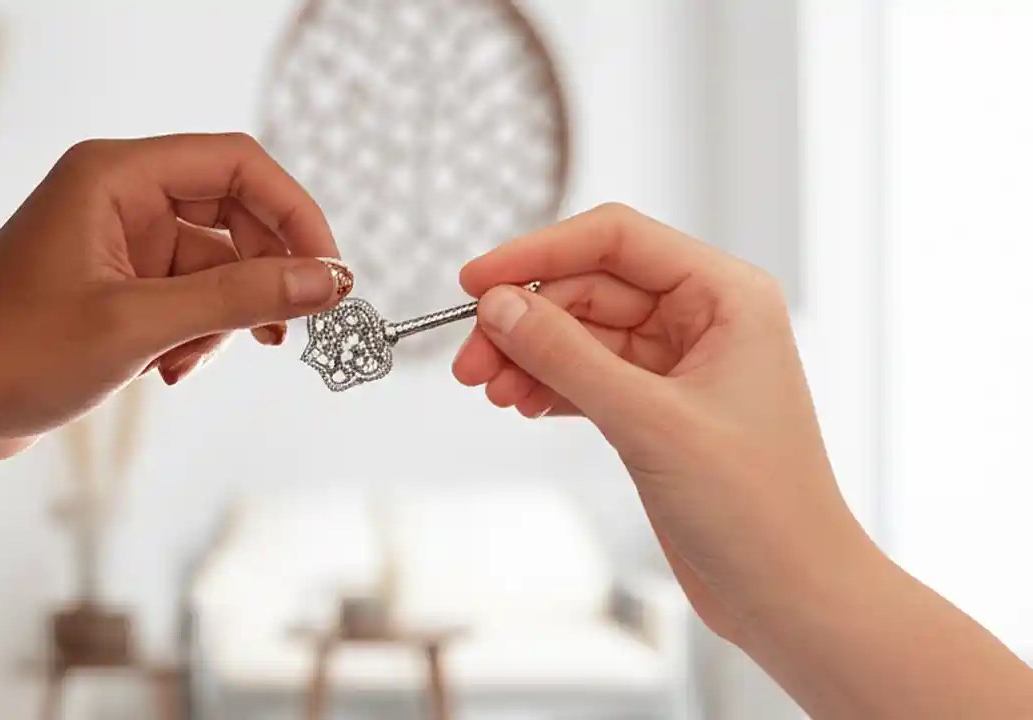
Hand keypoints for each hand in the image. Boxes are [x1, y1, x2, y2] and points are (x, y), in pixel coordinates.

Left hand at [0, 133, 350, 460]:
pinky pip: (191, 298)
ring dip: (221, 321)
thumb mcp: (141, 324)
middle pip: (235, 217)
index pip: (237, 165)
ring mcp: (121, 242)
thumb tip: (327, 281)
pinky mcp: (120, 284)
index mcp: (116, 175)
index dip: (294, 213)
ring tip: (187, 363)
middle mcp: (121, 197)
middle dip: (263, 277)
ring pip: (218, 268)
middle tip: (285, 330)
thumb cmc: (13, 354)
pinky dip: (195, 336)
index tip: (329, 272)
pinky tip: (168, 371)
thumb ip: (241, 297)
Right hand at [452, 204, 871, 641]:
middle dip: (525, 321)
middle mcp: (705, 319)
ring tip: (489, 391)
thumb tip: (500, 307)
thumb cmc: (758, 508)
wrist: (792, 597)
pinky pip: (589, 375)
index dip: (538, 253)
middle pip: (589, 288)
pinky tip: (522, 405)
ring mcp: (680, 365)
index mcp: (726, 295)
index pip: (616, 240)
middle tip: (470, 361)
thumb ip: (567, 357)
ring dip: (530, 357)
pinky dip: (550, 386)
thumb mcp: (650, 422)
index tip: (476, 282)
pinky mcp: (659, 409)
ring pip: (582, 335)